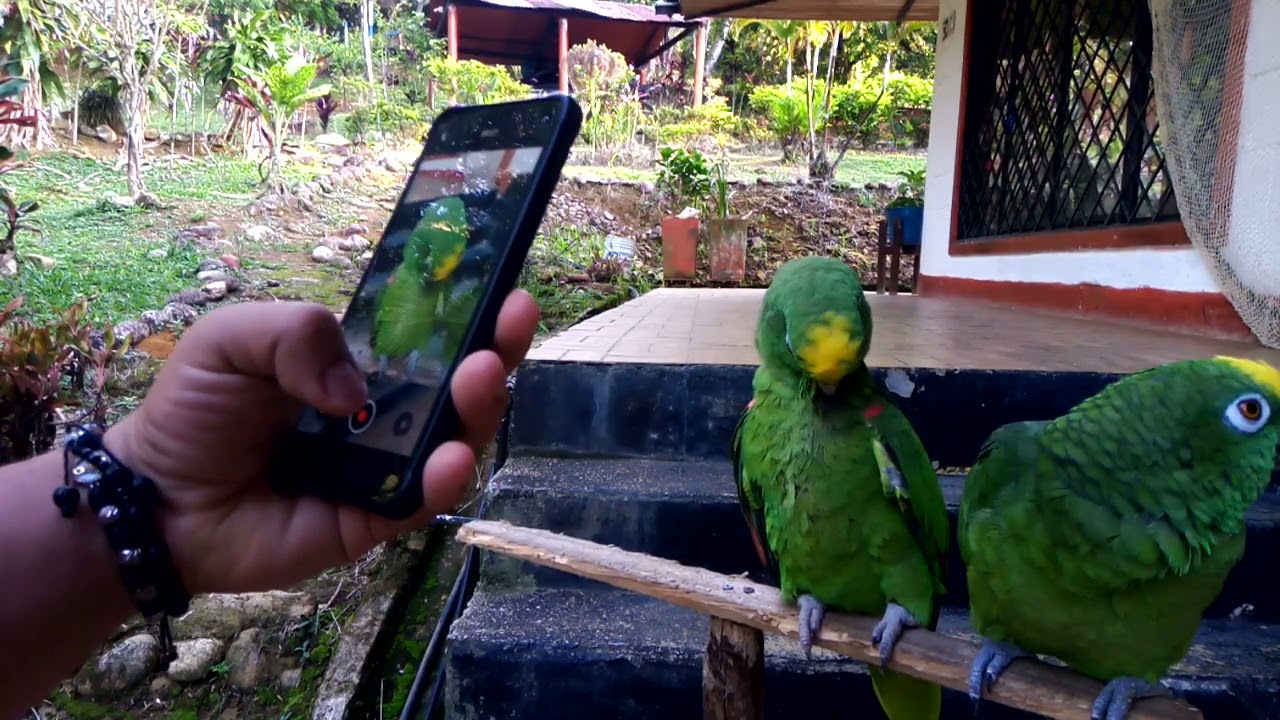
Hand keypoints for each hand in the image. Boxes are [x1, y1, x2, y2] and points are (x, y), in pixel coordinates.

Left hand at [105, 293, 538, 595]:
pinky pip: (419, 501)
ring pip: (455, 440)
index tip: (506, 292)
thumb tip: (354, 389)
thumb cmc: (196, 412)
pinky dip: (442, 480)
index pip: (431, 338)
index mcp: (361, 367)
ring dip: (479, 409)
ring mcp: (385, 469)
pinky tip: (448, 457)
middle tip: (509, 326)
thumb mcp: (232, 339)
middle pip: (459, 386)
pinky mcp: (373, 520)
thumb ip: (296, 333)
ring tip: (481, 378)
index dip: (472, 316)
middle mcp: (386, 416)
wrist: (155, 498)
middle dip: (495, 352)